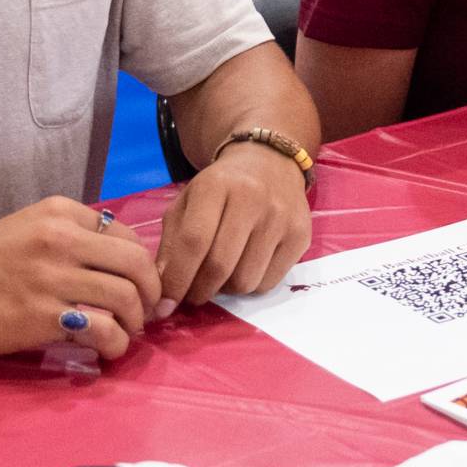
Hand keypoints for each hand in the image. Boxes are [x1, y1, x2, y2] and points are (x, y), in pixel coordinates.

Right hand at [0, 196, 162, 359]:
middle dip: (151, 294)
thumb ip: (75, 236)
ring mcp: (52, 277)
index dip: (143, 266)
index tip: (139, 288)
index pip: (129, 235)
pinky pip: (103, 329)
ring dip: (135, 323)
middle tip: (144, 314)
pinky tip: (106, 349)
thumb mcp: (31, 227)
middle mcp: (61, 238)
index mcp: (61, 212)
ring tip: (124, 333)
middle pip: (137, 264)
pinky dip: (115, 344)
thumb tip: (123, 263)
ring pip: (127, 298)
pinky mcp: (41, 316)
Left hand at [157, 141, 312, 309]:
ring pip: (245, 280)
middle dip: (199, 291)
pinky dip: (251, 285)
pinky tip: (245, 267)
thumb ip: (171, 245)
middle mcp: (252, 198)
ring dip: (226, 289)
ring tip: (221, 275)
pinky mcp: (301, 234)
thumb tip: (165, 295)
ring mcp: (281, 217)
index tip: (166, 303)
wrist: (270, 163)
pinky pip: (269, 282)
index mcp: (216, 185)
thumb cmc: (220, 188)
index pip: (193, 241)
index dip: (177, 278)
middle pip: (220, 266)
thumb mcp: (187, 203)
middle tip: (192, 294)